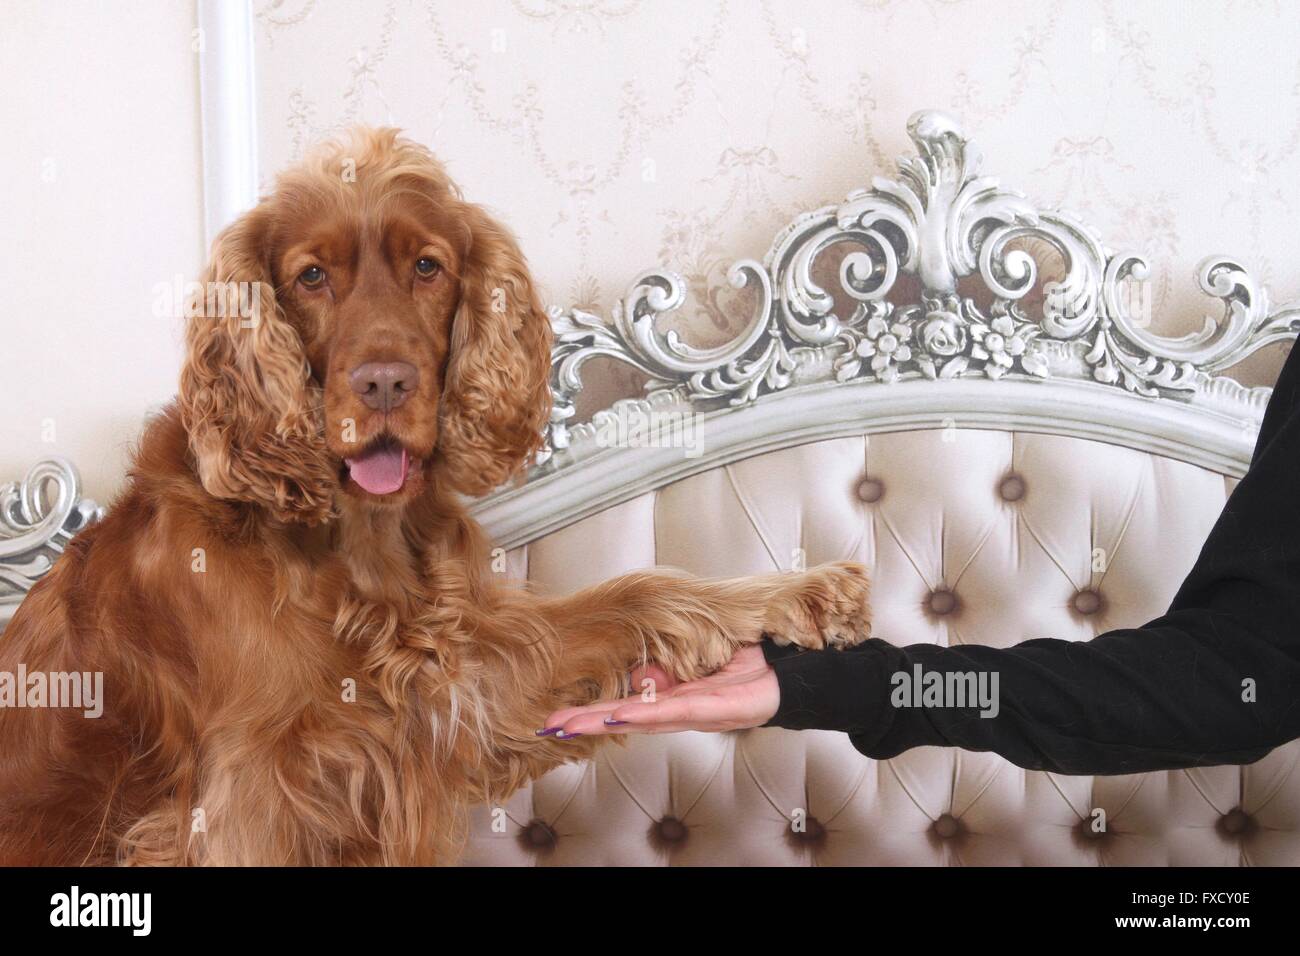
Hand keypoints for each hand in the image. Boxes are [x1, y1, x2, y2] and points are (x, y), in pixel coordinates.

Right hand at [541, 644, 778, 737]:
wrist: (786, 671)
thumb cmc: (742, 663)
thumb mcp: (694, 659)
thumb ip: (666, 666)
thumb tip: (639, 673)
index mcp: (670, 699)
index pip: (623, 707)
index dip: (590, 713)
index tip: (558, 717)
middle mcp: (676, 711)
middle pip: (622, 719)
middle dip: (585, 723)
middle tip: (550, 727)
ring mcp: (692, 713)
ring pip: (641, 718)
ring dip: (604, 722)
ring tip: (573, 724)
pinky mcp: (712, 710)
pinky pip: (673, 711)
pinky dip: (645, 714)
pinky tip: (621, 715)